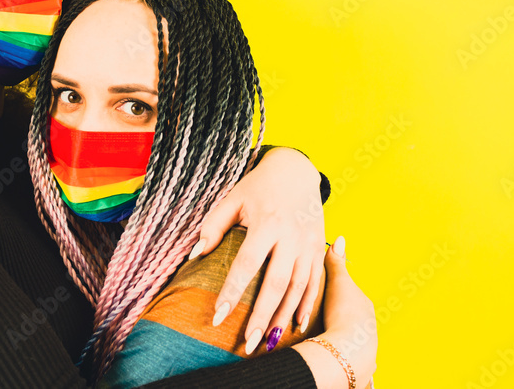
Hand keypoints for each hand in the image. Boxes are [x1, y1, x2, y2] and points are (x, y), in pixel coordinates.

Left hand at [192, 147, 325, 352]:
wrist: (297, 171)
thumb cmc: (258, 186)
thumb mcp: (233, 199)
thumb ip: (213, 226)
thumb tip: (194, 255)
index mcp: (267, 223)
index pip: (246, 264)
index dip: (232, 292)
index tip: (219, 317)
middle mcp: (291, 236)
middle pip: (276, 283)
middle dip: (262, 316)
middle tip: (248, 343)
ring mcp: (308, 244)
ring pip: (298, 287)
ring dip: (283, 317)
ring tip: (269, 341)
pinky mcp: (318, 248)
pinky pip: (316, 282)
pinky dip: (307, 305)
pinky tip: (297, 325)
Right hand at [295, 237, 377, 387]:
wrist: (347, 349)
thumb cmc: (343, 314)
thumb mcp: (337, 283)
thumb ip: (337, 263)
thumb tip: (340, 239)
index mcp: (365, 304)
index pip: (350, 293)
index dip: (335, 293)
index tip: (323, 295)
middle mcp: (369, 324)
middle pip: (351, 315)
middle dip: (338, 316)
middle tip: (319, 316)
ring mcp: (365, 343)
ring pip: (350, 335)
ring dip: (339, 335)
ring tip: (322, 335)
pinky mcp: (358, 362)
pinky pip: (348, 354)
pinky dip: (340, 352)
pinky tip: (330, 352)